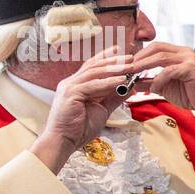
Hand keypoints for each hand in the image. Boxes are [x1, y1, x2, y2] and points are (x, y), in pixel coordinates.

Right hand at [32, 45, 137, 172]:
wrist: (63, 142)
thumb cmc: (79, 128)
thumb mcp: (102, 110)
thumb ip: (113, 98)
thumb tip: (129, 88)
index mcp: (76, 85)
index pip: (92, 66)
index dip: (106, 57)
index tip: (121, 51)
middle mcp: (71, 82)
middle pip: (94, 66)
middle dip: (114, 60)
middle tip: (131, 56)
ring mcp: (69, 87)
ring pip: (95, 73)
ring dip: (114, 69)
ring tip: (130, 66)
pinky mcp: (71, 94)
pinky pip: (93, 85)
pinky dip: (109, 82)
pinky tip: (121, 80)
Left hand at [134, 42, 194, 163]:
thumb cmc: (191, 96)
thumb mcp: (165, 87)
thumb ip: (150, 82)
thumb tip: (131, 82)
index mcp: (179, 53)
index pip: (154, 47)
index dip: (139, 54)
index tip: (125, 65)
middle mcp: (184, 52)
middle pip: (155, 48)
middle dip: (138, 58)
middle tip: (124, 68)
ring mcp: (189, 59)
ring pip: (160, 57)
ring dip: (144, 66)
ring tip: (132, 76)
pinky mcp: (192, 69)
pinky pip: (169, 71)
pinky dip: (159, 79)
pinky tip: (154, 89)